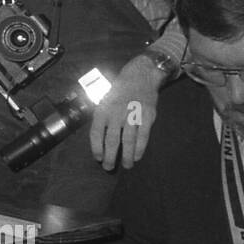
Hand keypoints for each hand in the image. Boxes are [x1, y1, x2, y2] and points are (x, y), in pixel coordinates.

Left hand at [89, 53, 161, 169]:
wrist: (140, 76)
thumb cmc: (119, 90)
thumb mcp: (103, 100)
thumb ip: (102, 118)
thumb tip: (99, 138)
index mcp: (103, 110)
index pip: (96, 133)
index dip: (96, 148)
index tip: (97, 158)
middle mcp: (116, 114)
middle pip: (112, 140)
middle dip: (110, 157)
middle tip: (109, 167)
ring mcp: (132, 115)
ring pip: (128, 141)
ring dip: (126, 156)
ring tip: (125, 166)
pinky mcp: (147, 116)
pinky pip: (143, 136)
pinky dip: (140, 148)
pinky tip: (137, 157)